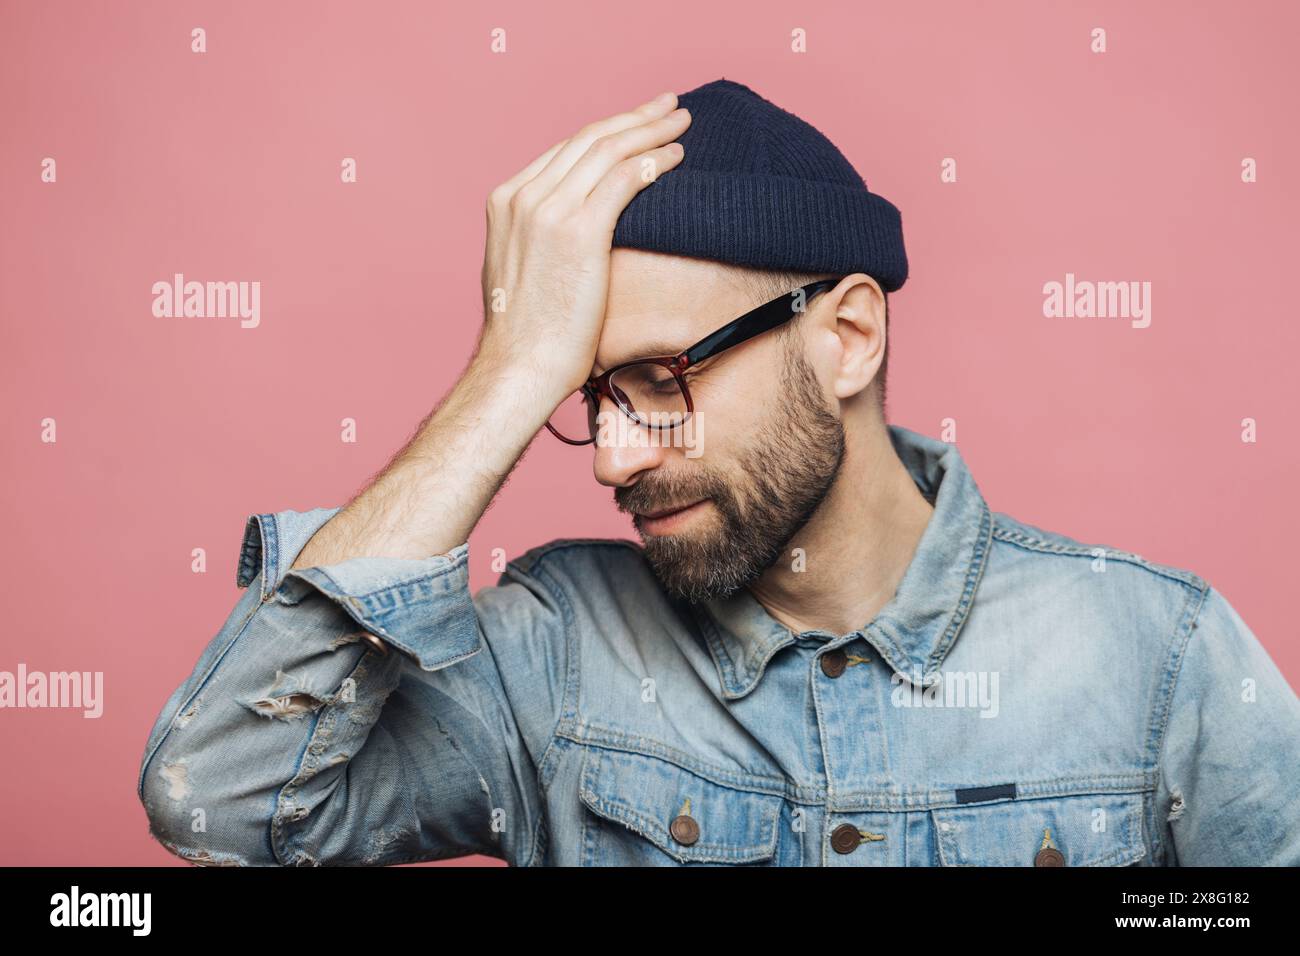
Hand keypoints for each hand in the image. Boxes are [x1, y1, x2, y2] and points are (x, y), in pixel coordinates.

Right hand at [477, 91, 690, 404]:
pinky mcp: (579, 231)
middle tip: (668, 105)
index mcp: (505, 201)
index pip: (565, 150)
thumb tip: (570, 236)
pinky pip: (625, 178)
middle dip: (634, 118)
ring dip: (650, 130)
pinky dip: (654, 161)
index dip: (607, 133)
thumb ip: (539, 239)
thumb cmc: (528, 336)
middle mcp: (523, 197)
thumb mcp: (521, 271)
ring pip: (609, 150)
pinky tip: (676, 157)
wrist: (519, 367)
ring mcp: (548, 210)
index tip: (636, 125)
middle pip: (588, 140)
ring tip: (681, 122)